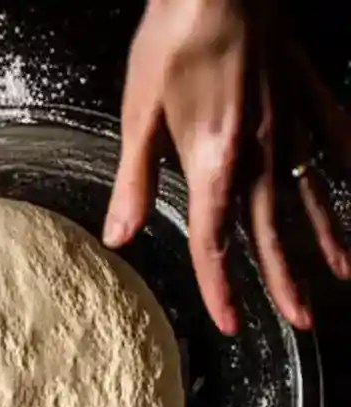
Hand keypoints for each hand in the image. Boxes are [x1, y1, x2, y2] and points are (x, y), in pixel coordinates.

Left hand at [105, 0, 350, 334]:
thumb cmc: (173, 42)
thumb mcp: (139, 115)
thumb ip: (134, 181)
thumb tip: (118, 237)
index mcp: (214, 160)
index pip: (217, 240)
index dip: (222, 288)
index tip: (231, 323)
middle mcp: (259, 151)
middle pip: (272, 229)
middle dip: (286, 280)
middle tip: (304, 321)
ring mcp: (289, 122)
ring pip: (311, 193)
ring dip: (325, 237)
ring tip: (342, 274)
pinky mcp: (305, 93)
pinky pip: (336, 135)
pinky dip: (346, 166)